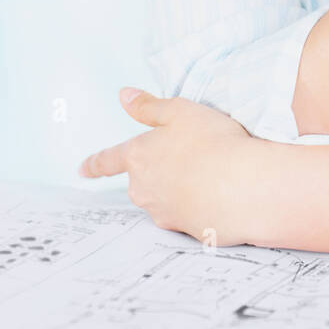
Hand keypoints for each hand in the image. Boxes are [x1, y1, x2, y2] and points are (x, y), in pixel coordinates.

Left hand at [78, 88, 256, 245]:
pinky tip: (220, 194)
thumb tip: (124, 96)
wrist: (246, 186)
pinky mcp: (185, 231)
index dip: (94, 163)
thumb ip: (149, 106)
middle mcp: (143, 189)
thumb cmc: (214, 142)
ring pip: (165, 199)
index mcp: (138, 156)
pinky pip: (188, 215)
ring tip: (213, 173)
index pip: (108, 160)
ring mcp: (163, 213)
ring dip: (180, 189)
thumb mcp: (181, 111)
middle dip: (159, 171)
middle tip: (192, 156)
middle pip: (142, 180)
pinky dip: (199, 205)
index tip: (81, 169)